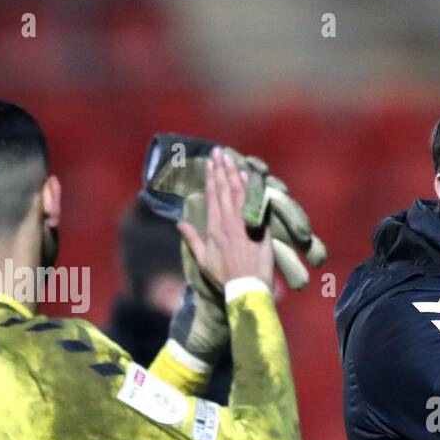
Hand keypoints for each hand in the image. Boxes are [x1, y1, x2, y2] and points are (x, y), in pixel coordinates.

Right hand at [177, 148, 274, 287]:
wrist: (247, 288)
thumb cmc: (224, 276)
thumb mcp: (203, 259)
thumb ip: (192, 239)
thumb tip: (178, 223)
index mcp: (214, 227)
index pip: (212, 196)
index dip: (211, 178)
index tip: (210, 163)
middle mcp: (229, 221)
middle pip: (225, 189)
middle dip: (221, 169)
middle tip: (219, 152)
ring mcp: (245, 223)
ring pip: (239, 192)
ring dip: (234, 173)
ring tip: (231, 158)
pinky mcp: (260, 228)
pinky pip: (255, 204)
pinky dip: (251, 188)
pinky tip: (248, 175)